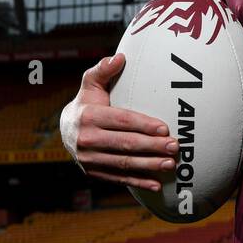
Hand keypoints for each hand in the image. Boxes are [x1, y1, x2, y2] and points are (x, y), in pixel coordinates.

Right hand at [59, 52, 177, 191]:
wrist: (67, 130)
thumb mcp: (90, 83)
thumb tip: (120, 57)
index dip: (143, 125)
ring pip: (123, 164)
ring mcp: (89, 159)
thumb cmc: (88, 102)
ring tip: (170, 164)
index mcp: (88, 117)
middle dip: (152, 147)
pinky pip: (118, 178)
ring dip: (149, 166)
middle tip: (175, 146)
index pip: (121, 121)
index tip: (165, 128)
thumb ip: (103, 70)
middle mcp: (86, 140)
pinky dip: (138, 182)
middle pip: (125, 144)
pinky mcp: (94, 172)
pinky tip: (157, 184)